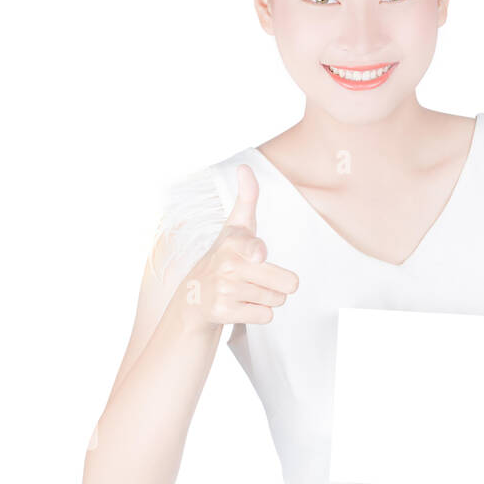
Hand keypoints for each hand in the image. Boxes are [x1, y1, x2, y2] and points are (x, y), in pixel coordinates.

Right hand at [180, 164, 299, 326]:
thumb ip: (247, 198)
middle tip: (258, 277)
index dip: (255, 252)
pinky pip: (266, 316)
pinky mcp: (223, 313)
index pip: (251, 247)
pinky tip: (240, 305)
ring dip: (268, 298)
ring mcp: (224, 290)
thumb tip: (244, 167)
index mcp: (233, 242)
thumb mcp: (236, 227)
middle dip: (280, 283)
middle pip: (288, 282)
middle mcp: (226, 266)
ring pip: (277, 300)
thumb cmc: (227, 256)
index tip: (257, 255)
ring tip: (246, 290)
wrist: (195, 295)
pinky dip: (258, 314)